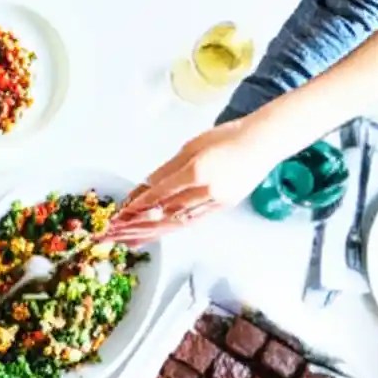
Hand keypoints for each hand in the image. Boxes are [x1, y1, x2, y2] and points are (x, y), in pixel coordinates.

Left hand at [102, 118, 283, 246]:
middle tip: (114, 234)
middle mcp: (206, 191)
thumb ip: (168, 168)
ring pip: (176, 223)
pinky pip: (191, 222)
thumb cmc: (228, 136)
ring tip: (128, 241)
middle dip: (137, 226)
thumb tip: (146, 185)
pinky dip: (170, 230)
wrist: (263, 142)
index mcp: (197, 171)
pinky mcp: (222, 208)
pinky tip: (154, 236)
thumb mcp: (192, 146)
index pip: (160, 193)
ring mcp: (215, 202)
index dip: (138, 205)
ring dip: (150, 233)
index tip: (120, 214)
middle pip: (165, 213)